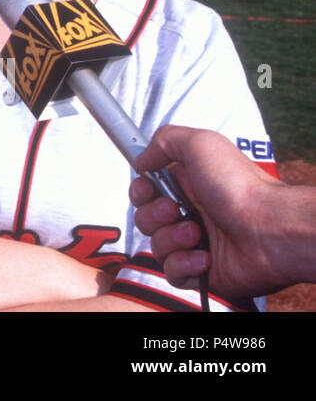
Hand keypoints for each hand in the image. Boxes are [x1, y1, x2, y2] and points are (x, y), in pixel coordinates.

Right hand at [130, 126, 294, 298]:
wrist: (272, 231)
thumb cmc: (241, 187)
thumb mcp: (201, 143)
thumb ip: (164, 141)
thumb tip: (142, 160)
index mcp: (187, 185)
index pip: (145, 190)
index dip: (140, 191)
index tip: (148, 189)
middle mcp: (189, 213)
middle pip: (144, 218)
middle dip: (154, 215)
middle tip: (176, 210)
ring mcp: (195, 243)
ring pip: (156, 246)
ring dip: (171, 239)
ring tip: (198, 233)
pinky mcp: (201, 271)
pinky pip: (172, 272)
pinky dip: (183, 264)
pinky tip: (204, 257)